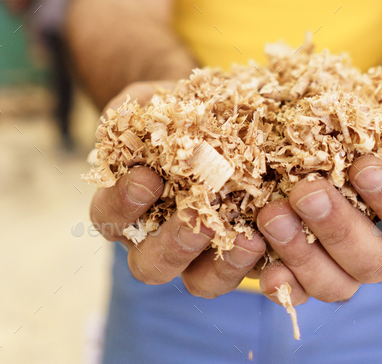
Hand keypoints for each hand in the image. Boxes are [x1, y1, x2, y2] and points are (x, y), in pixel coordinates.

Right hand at [90, 83, 266, 296]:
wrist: (217, 112)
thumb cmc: (173, 108)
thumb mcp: (149, 100)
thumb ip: (132, 110)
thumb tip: (126, 117)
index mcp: (125, 206)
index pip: (110, 216)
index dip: (124, 203)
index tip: (147, 177)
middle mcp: (156, 239)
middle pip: (151, 265)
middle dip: (173, 244)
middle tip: (196, 218)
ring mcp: (199, 253)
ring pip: (199, 281)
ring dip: (220, 266)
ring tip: (245, 238)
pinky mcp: (238, 252)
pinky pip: (245, 271)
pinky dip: (258, 262)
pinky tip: (271, 237)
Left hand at [256, 117, 381, 304]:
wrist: (353, 127)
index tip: (362, 166)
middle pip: (371, 260)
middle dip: (337, 226)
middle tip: (307, 191)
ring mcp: (346, 270)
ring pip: (334, 283)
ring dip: (301, 253)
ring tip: (272, 215)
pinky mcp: (309, 274)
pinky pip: (299, 292)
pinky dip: (282, 284)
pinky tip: (265, 267)